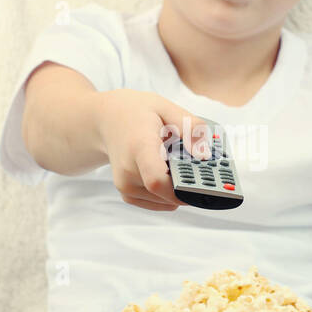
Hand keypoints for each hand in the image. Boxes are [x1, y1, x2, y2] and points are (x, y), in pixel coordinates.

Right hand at [96, 89, 212, 211]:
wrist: (107, 120)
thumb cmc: (137, 112)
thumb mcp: (165, 107)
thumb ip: (189, 127)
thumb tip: (204, 155)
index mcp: (139, 147)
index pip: (157, 181)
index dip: (182, 189)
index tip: (203, 182)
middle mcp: (128, 171)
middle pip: (165, 194)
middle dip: (188, 186)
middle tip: (201, 171)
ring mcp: (125, 185)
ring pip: (164, 201)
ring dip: (178, 190)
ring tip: (181, 167)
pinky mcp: (127, 193)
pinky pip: (156, 203)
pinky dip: (168, 193)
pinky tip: (169, 175)